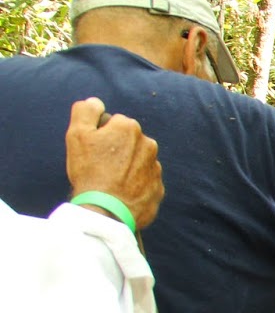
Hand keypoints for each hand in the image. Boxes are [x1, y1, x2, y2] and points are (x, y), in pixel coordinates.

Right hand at [66, 98, 162, 228]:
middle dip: (116, 150)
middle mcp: (149, 144)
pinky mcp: (159, 189)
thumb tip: (96, 102)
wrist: (106, 210)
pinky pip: (144, 182)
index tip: (93, 150)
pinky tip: (121, 193)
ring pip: (137, 162)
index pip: (113, 124)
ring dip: (126, 168)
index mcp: (129, 127)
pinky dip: (135, 186)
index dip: (100, 136)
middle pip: (128, 143)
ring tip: (111, 181)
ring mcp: (156, 167)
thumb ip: (86, 111)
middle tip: (100, 167)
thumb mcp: (77, 134)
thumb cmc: (89, 170)